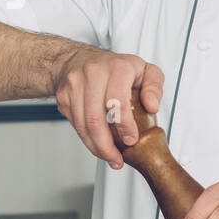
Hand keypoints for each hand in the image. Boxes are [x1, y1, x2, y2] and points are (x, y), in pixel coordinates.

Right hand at [54, 49, 164, 169]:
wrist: (79, 58)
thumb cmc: (116, 67)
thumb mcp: (145, 70)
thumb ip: (154, 87)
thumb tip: (152, 106)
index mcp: (116, 67)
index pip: (116, 100)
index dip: (124, 124)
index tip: (131, 140)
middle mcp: (92, 74)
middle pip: (95, 118)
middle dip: (106, 146)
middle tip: (118, 160)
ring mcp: (74, 85)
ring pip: (82, 125)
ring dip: (96, 147)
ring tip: (110, 157)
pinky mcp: (63, 97)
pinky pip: (75, 125)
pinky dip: (87, 139)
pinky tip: (98, 144)